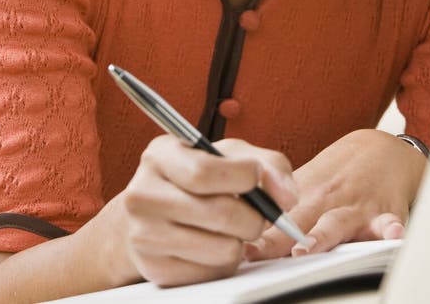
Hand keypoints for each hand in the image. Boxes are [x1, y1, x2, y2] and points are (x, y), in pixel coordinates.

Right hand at [104, 135, 298, 287]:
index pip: (205, 172)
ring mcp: (143, 234)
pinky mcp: (155, 269)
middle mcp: (142, 193)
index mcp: (159, 154)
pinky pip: (211, 273)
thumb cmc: (198, 176)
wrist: (154, 212)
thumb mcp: (229, 155)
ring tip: (234, 229)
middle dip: (254, 217)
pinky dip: (225, 262)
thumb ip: (267, 164)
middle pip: (219, 213)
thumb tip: (287, 196)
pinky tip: (215, 244)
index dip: (244, 177)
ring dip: (241, 242)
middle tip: (260, 215)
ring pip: (220, 248)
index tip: (257, 177)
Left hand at [244, 129, 426, 261]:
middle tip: (258, 250)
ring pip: (337, 223)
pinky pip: (389, 223)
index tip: (241, 245)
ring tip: (306, 248)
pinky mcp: (386, 213)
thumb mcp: (307, 185)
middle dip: (277, 240)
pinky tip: (392, 233)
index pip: (276, 217)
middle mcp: (328, 200)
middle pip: (298, 223)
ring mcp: (356, 207)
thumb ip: (282, 209)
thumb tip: (246, 230)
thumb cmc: (339, 175)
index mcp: (305, 195)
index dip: (258, 233)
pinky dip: (390, 229)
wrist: (381, 149)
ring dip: (321, 236)